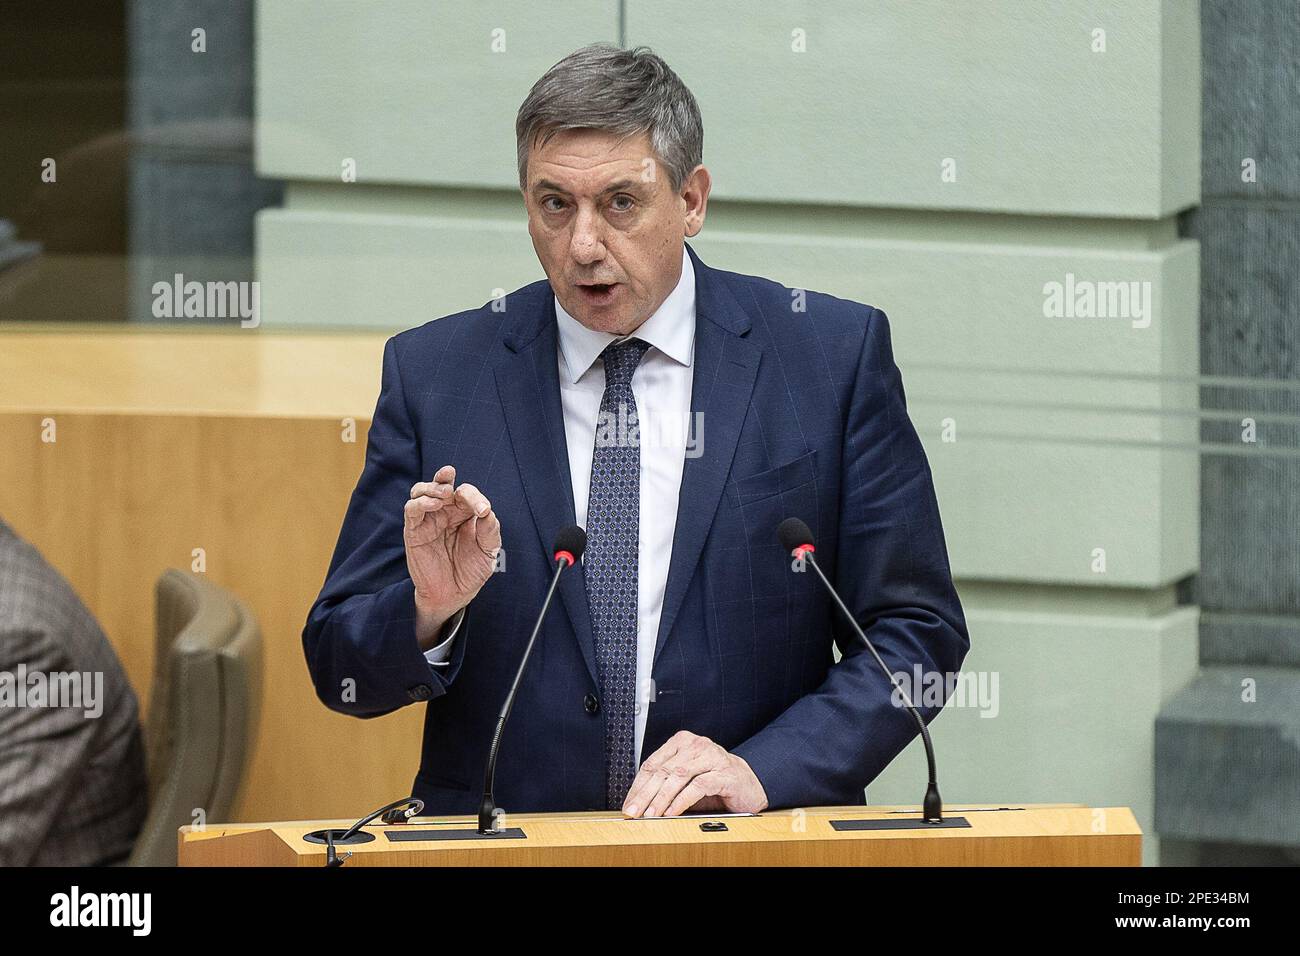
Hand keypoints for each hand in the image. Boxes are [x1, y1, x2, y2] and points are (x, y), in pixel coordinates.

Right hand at [404, 464, 500, 646]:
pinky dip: (420, 502)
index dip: (474, 497)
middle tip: (453, 489)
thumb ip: (490, 530)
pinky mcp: (414, 531)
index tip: (483, 511)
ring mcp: (428, 520)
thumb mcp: (488, 551)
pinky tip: (433, 504)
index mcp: (465, 513)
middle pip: (441, 484)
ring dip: (432, 487)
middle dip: (445, 478)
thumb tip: (486, 511)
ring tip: (444, 493)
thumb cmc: (471, 571)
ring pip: (422, 491)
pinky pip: (412, 510)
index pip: (466, 493)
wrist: (453, 595)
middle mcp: (445, 512)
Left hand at [622, 731, 767, 817]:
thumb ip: (665, 785)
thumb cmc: (714, 782)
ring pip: (678, 776)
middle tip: (634, 811)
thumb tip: (639, 803)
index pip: (652, 763)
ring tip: (650, 815)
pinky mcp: (724, 773)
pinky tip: (672, 812)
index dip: (638, 785)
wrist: (749, 785)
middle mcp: (696, 745)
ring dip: (661, 798)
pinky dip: (682, 800)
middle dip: (645, 794)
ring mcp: (711, 757)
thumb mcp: (686, 781)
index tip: (628, 803)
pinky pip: (698, 786)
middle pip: (663, 770)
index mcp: (682, 742)